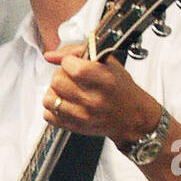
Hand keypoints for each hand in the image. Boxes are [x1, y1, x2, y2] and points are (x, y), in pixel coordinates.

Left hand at [42, 43, 160, 146]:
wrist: (132, 118)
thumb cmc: (121, 89)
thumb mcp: (109, 64)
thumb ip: (78, 53)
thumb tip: (50, 55)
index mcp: (104, 80)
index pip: (70, 66)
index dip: (68, 61)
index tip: (74, 63)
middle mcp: (93, 100)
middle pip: (57, 81)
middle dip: (61, 75)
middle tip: (71, 77)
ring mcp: (83, 116)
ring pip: (49, 99)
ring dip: (55, 93)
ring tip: (66, 91)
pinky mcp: (75, 127)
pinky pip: (49, 116)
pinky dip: (53, 109)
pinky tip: (65, 104)